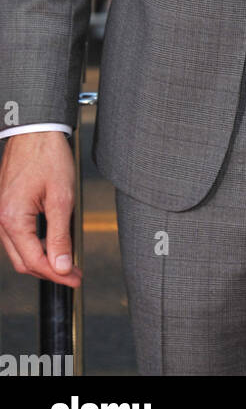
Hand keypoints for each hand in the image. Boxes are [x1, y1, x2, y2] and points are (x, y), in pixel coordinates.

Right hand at [0, 131, 81, 287]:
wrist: (36, 130)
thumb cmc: (48, 156)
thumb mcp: (62, 197)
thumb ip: (61, 235)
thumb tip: (62, 265)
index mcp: (13, 218)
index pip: (34, 261)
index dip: (57, 274)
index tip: (75, 278)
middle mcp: (1, 218)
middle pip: (22, 260)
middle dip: (49, 271)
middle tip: (73, 273)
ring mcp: (1, 212)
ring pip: (18, 249)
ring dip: (41, 258)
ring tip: (66, 260)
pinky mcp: (6, 205)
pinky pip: (17, 234)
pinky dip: (34, 243)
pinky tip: (51, 242)